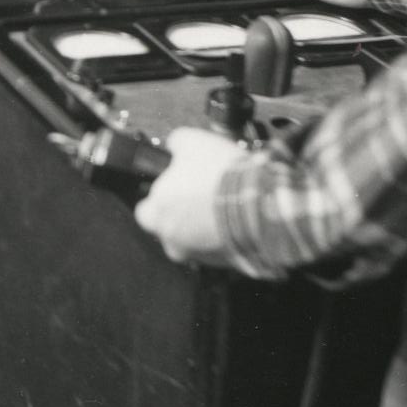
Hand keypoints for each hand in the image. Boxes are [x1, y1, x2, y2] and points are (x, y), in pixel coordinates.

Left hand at [131, 127, 241, 265]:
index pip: (145, 210)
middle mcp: (172, 239)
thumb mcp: (193, 141)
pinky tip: (238, 220)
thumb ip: (176, 143)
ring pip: (196, 243)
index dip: (162, 197)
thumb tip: (174, 145)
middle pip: (171, 229)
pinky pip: (219, 251)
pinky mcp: (223, 265)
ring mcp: (198, 256)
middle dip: (184, 217)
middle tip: (203, 199)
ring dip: (206, 228)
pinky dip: (226, 239)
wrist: (261, 203)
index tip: (177, 188)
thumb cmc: (223, 175)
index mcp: (157, 211)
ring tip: (225, 207)